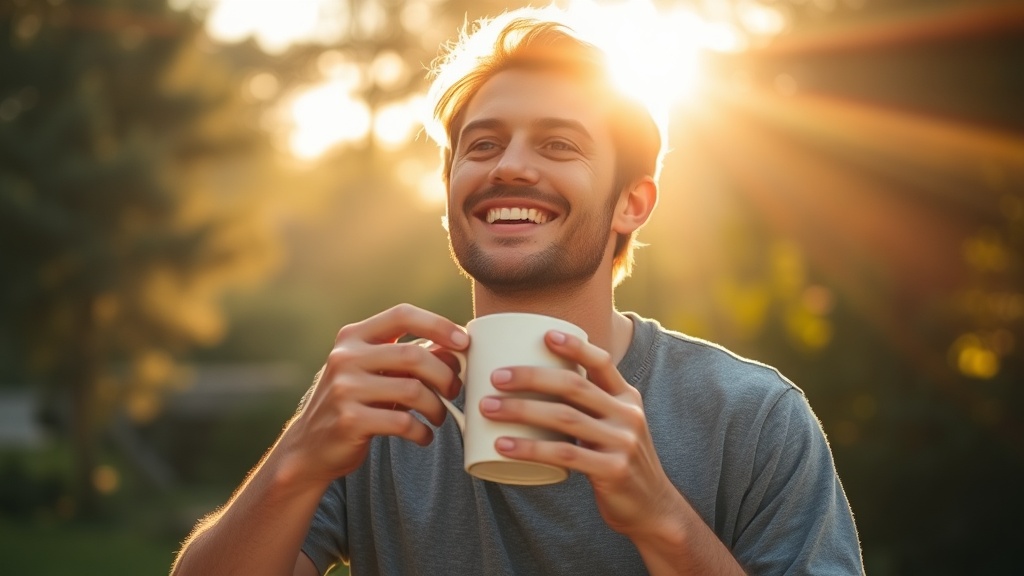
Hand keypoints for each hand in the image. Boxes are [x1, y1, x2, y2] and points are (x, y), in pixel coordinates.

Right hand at [279, 304, 468, 485]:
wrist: (310, 447)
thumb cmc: (354, 403)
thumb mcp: (374, 372)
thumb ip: (407, 357)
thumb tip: (456, 348)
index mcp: (353, 337)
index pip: (402, 315)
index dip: (438, 324)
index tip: (464, 342)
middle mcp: (345, 358)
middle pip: (414, 355)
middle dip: (445, 375)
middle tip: (455, 391)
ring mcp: (344, 389)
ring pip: (413, 390)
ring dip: (436, 407)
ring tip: (439, 417)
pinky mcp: (349, 421)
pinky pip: (402, 422)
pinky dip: (421, 432)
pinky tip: (423, 436)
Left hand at [479, 330, 683, 538]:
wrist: (653, 507)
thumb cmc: (618, 461)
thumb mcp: (614, 426)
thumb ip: (589, 407)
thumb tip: (539, 386)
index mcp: (626, 397)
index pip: (602, 362)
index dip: (575, 346)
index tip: (545, 335)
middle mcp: (627, 414)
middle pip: (573, 385)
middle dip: (531, 377)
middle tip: (496, 377)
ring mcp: (622, 442)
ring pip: (564, 418)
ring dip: (521, 410)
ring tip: (488, 408)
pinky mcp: (612, 470)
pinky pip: (564, 454)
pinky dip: (529, 448)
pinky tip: (503, 446)